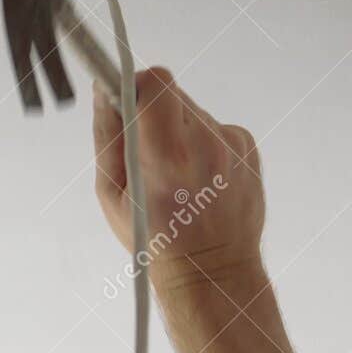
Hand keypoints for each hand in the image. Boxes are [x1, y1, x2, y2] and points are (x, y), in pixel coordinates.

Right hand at [92, 67, 265, 293]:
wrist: (212, 271)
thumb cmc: (153, 238)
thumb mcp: (111, 193)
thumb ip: (107, 134)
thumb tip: (104, 89)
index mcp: (166, 155)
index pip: (154, 82)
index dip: (135, 86)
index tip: (127, 104)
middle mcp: (205, 144)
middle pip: (171, 94)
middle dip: (152, 113)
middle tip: (147, 152)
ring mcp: (231, 144)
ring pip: (192, 111)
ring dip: (178, 131)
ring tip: (175, 174)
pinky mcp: (247, 146)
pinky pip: (215, 128)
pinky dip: (202, 144)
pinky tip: (199, 179)